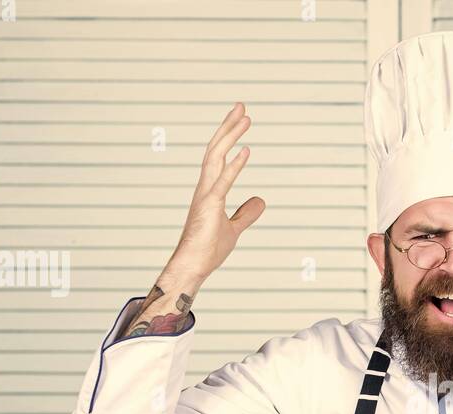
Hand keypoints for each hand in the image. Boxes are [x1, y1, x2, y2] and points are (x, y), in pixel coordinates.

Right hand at [165, 102, 266, 283]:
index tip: (240, 119)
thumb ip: (246, 213)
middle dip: (228, 127)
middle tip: (241, 107)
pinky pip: (223, 182)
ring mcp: (205, 195)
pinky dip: (234, 166)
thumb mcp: (235, 229)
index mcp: (209, 190)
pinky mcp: (209, 207)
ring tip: (244, 118)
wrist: (192, 267)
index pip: (218, 157)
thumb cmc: (208, 250)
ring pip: (215, 158)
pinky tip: (245, 151)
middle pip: (215, 150)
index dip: (229, 137)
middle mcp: (205, 187)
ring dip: (230, 136)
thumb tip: (260, 199)